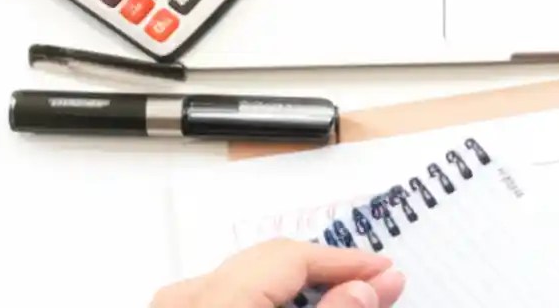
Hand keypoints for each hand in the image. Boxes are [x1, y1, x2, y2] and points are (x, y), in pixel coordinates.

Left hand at [151, 239, 405, 307]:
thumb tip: (370, 286)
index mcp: (216, 298)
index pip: (293, 256)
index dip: (348, 261)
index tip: (386, 272)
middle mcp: (187, 296)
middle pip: (270, 261)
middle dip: (327, 272)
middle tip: (374, 288)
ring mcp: (172, 306)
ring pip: (247, 277)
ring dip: (297, 286)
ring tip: (340, 298)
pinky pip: (223, 294)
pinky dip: (263, 297)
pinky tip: (291, 306)